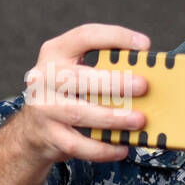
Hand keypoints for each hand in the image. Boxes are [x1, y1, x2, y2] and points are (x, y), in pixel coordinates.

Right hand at [15, 23, 151, 165]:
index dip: (116, 37)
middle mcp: (44, 77)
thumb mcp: (78, 72)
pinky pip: (79, 145)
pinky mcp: (49, 135)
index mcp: (55, 52)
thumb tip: (150, 75)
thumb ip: (105, 68)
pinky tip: (123, 147)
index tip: (145, 44)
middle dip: (115, 83)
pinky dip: (103, 148)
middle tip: (143, 86)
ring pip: (79, 113)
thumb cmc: (68, 95)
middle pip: (79, 78)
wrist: (34, 129)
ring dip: (113, 118)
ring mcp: (44, 107)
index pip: (85, 36)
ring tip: (139, 120)